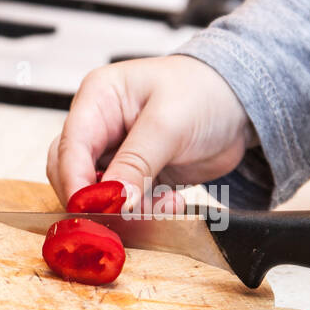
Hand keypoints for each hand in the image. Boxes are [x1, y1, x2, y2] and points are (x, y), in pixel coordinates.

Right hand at [47, 55, 254, 210]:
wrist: (240, 105)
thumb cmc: (206, 91)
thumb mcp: (169, 123)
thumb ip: (136, 161)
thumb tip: (111, 196)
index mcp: (99, 98)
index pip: (69, 146)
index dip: (75, 183)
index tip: (90, 210)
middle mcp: (101, 125)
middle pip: (73, 174)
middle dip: (97, 201)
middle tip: (126, 218)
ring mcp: (117, 152)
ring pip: (98, 194)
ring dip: (128, 210)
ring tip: (164, 206)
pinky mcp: (136, 175)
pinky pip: (126, 203)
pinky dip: (146, 212)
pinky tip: (172, 203)